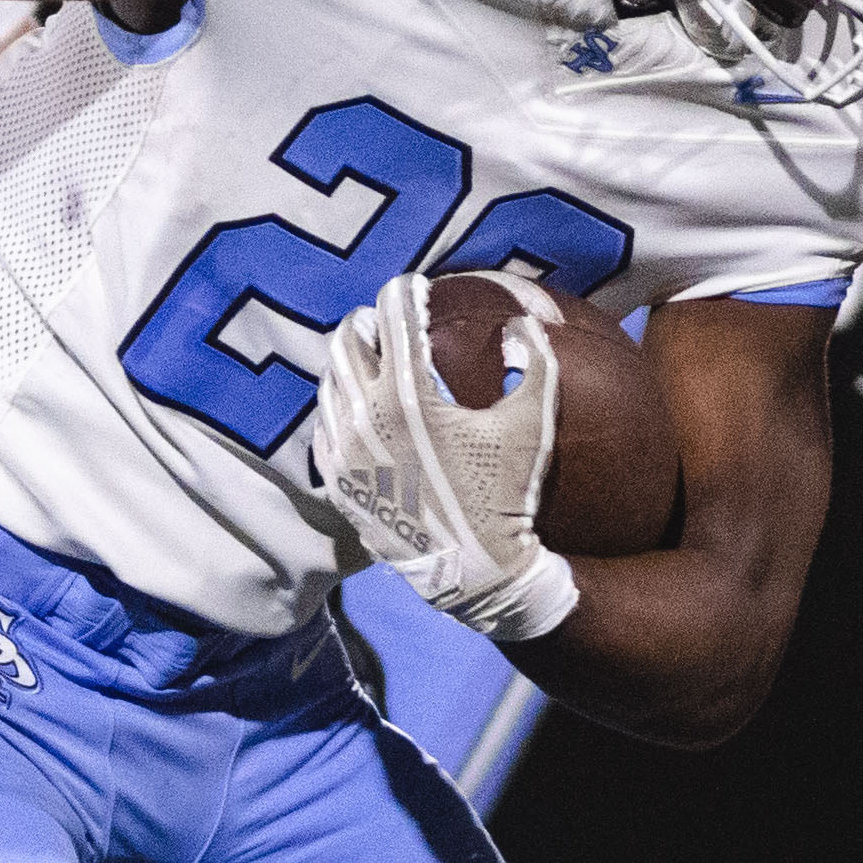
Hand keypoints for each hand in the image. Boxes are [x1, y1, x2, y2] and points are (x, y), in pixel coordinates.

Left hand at [311, 272, 580, 642]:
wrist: (472, 573)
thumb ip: (537, 363)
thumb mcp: (533, 426)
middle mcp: (365, 416)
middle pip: (347, 338)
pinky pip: (324, 423)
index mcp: (409, 395)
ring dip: (352, 361)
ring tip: (378, 361)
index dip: (407, 291)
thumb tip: (522, 323)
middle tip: (392, 323)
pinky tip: (365, 408)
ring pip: (329, 379)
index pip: (393, 314)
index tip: (419, 289)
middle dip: (370, 322)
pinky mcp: (335, 478)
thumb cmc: (506, 496)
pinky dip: (341, 405)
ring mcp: (343, 449)